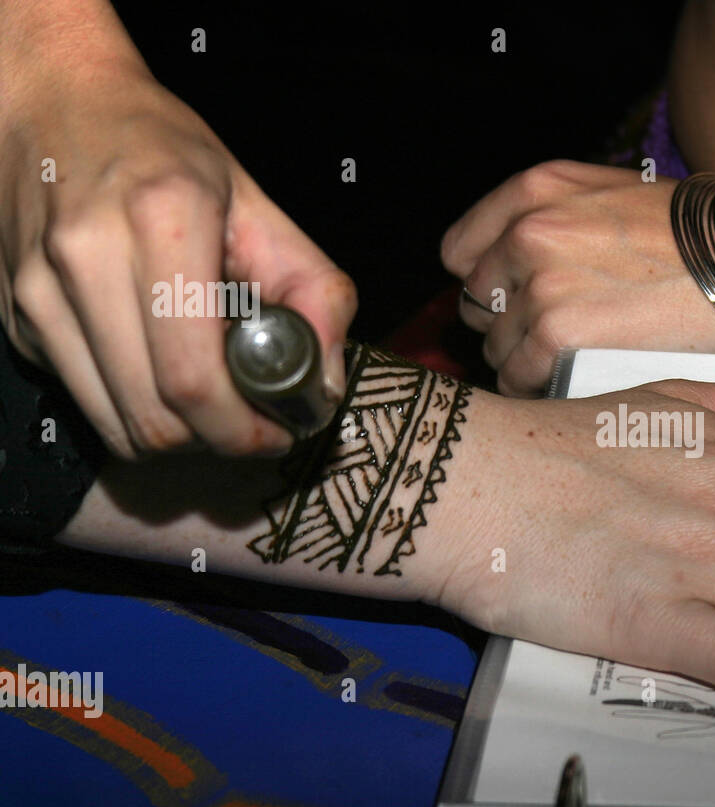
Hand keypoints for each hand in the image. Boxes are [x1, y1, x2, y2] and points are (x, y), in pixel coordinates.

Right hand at [0, 47, 354, 459]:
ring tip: (209, 398)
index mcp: (161, 219)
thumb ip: (314, 291)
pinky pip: (83, 398)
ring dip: (173, 434)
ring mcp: (37, 289)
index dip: (242, 430)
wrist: (53, 100)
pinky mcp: (13, 314)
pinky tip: (154, 363)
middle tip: (251, 422)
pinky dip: (129, 405)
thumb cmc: (164, 152)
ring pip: (114, 424)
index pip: (194, 379)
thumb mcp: (260, 205)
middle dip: (215, 440)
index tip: (278, 431)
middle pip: (153, 418)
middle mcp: (87, 257)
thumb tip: (326, 385)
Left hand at [440, 160, 714, 395]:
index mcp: (539, 189)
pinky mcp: (560, 334)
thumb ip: (559, 220)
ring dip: (528, 364)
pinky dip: (542, 390)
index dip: (487, 286)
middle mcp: (528, 230)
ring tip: (581, 366)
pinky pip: (519, 379)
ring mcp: (540, 282)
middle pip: (475, 305)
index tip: (513, 307)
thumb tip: (517, 262)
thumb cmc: (710, 236)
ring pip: (495, 348)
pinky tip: (581, 385)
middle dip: (509, 328)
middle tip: (558, 345)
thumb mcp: (620, 196)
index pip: (461, 251)